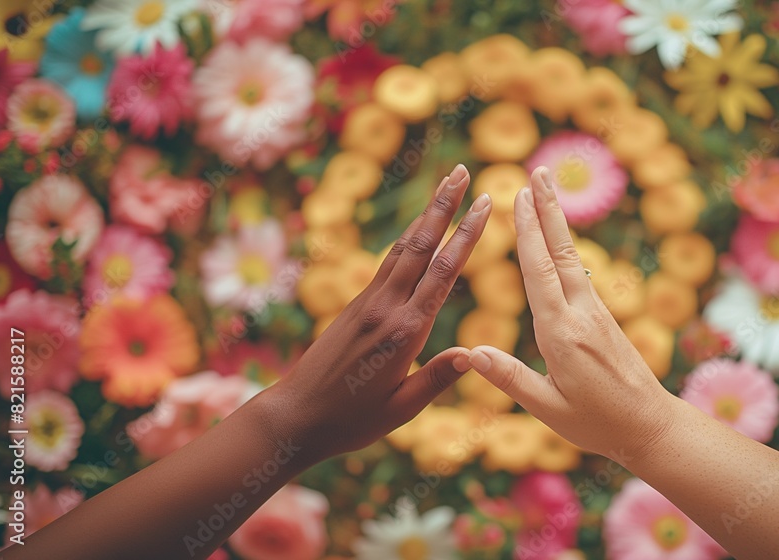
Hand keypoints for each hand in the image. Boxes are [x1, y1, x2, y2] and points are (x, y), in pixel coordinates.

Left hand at [262, 164, 491, 460]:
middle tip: (461, 170)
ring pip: (403, 249)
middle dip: (444, 206)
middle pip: (421, 246)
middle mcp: (386, 309)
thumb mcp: (399, 410)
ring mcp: (368, 304)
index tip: (484, 203)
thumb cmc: (350, 421)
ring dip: (426, 216)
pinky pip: (388, 265)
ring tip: (444, 187)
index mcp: (405, 332)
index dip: (467, 235)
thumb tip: (473, 355)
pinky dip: (408, 241)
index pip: (443, 272)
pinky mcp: (356, 307)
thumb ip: (435, 379)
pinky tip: (417, 232)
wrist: (293, 417)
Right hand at [467, 168, 674, 463]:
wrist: (652, 428)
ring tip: (546, 190)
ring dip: (557, 223)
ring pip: (572, 259)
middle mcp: (581, 315)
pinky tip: (558, 241)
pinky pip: (579, 275)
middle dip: (547, 210)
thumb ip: (510, 378)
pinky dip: (564, 249)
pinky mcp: (604, 319)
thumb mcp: (548, 409)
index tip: (518, 197)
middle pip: (561, 252)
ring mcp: (596, 314)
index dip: (527, 233)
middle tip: (537, 171)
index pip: (539, 273)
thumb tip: (471, 353)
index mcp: (562, 334)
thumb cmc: (598, 424)